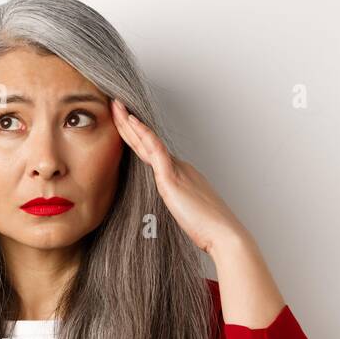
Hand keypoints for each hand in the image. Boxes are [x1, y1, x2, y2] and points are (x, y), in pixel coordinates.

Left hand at [110, 97, 250, 254]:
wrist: (223, 235)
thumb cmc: (207, 229)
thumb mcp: (186, 212)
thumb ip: (175, 204)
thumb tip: (167, 207)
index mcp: (180, 175)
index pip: (152, 152)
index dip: (137, 136)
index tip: (123, 123)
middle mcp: (179, 167)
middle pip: (148, 142)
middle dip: (129, 123)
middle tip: (116, 104)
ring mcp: (177, 170)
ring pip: (148, 142)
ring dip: (131, 124)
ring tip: (117, 107)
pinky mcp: (173, 179)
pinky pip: (156, 152)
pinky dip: (144, 136)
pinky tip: (132, 123)